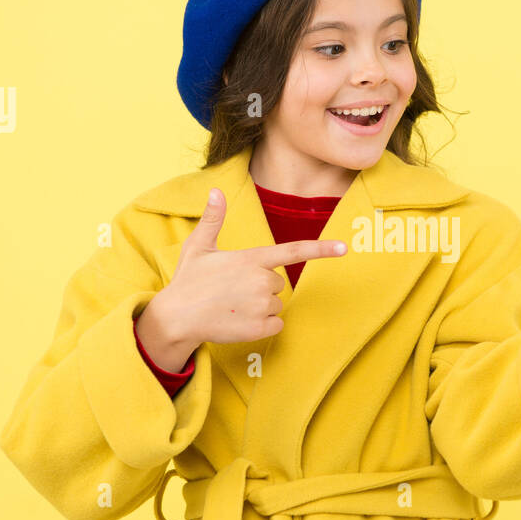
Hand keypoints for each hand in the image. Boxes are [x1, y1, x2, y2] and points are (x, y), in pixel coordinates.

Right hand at [148, 187, 347, 345]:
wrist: (176, 318)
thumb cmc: (188, 281)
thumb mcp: (199, 246)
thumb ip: (213, 219)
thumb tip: (216, 191)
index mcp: (251, 259)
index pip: (293, 251)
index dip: (321, 249)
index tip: (344, 248)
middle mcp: (260, 281)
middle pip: (280, 283)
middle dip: (262, 286)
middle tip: (234, 290)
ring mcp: (261, 306)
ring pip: (277, 304)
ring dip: (260, 306)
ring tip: (233, 305)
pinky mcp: (259, 328)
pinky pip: (275, 324)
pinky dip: (262, 325)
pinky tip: (239, 321)